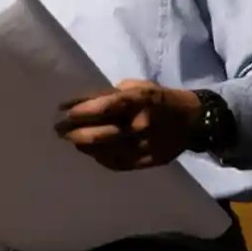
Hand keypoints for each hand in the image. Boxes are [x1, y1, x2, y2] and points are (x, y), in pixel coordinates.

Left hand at [54, 79, 201, 170]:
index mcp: (137, 101)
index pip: (100, 108)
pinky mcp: (145, 161)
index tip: (61, 111)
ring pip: (104, 151)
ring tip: (73, 141)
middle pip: (98, 134)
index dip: (77, 111)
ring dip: (84, 146)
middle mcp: (138, 125)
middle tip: (58, 130)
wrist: (193, 121)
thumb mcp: (138, 87)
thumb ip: (112, 95)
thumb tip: (83, 103)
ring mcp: (142, 147)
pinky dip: (100, 158)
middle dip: (73, 132)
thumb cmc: (161, 98)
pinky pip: (116, 163)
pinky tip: (91, 152)